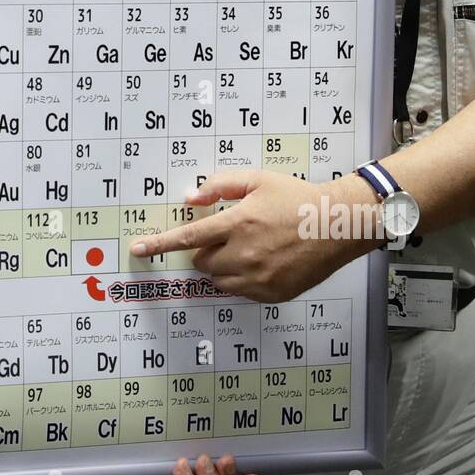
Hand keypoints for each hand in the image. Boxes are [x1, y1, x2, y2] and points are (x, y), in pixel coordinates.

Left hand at [129, 168, 371, 302]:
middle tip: (231, 235)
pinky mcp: (272, 294)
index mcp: (238, 223)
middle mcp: (245, 254)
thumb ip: (220, 186)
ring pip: (219, 279)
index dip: (160, 243)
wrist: (337, 225)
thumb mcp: (257, 180)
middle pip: (202, 261)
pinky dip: (243, 279)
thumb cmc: (296, 199)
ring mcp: (259, 278)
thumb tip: (190, 198)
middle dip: (208, 250)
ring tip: (249, 248)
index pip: (188, 237)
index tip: (138, 249)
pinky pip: (241, 291)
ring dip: (223, 266)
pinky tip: (264, 261)